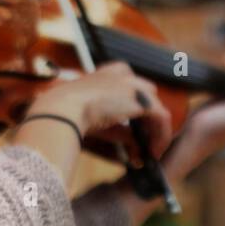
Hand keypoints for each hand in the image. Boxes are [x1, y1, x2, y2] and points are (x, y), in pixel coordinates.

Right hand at [29, 61, 173, 156]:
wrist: (62, 109)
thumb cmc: (68, 111)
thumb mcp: (96, 117)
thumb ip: (117, 128)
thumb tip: (134, 143)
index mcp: (110, 73)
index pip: (133, 88)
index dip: (137, 110)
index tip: (135, 130)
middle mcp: (125, 75)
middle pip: (148, 98)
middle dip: (149, 121)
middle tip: (145, 144)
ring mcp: (135, 85)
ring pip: (156, 109)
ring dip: (156, 132)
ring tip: (150, 152)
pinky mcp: (143, 100)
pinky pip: (161, 119)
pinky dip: (161, 137)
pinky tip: (153, 152)